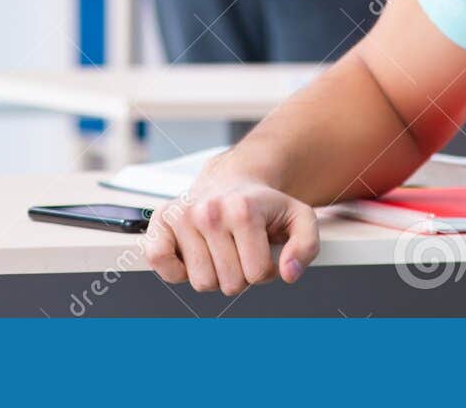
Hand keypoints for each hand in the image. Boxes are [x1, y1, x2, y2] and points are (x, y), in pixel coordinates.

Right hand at [142, 172, 319, 295]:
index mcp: (242, 209)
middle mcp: (209, 210)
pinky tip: (192, 252)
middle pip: (229, 283)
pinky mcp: (160, 222)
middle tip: (240, 249)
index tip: (262, 249)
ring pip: (201, 283)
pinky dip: (176, 269)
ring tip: (220, 247)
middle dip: (239, 274)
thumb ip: (306, 246)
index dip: (264, 271)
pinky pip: (160, 263)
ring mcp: (182, 215)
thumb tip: (288, 272)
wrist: (232, 181)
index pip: (256, 275)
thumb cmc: (263, 206)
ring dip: (213, 273)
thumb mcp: (299, 218)